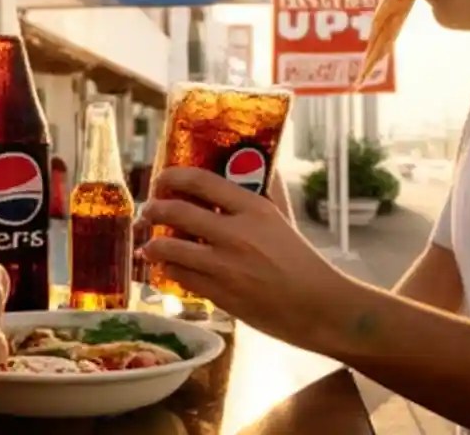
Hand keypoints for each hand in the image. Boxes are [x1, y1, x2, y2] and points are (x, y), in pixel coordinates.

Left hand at [138, 167, 355, 350]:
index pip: (200, 180)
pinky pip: (179, 275)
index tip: (161, 180)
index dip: (172, 177)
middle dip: (153, 209)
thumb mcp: (283, 219)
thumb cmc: (303, 261)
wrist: (320, 307)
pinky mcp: (220, 294)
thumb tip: (252, 162)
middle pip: (176, 211)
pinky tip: (167, 268)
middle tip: (148, 212)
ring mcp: (225, 265)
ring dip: (152, 245)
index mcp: (253, 208)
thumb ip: (264, 192)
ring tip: (150, 246)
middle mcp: (236, 232)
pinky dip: (168, 269)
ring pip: (169, 247)